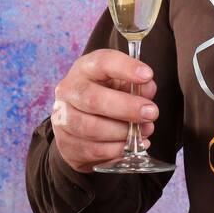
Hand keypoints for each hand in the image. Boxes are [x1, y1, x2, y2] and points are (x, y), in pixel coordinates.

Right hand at [51, 49, 157, 172]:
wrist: (80, 123)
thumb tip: (147, 90)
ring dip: (123, 132)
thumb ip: (137, 85)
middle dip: (126, 108)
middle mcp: (68, 91)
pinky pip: (93, 150)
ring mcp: (62, 120)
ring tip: (144, 131)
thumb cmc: (107, 96)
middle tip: (151, 113)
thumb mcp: (123, 84)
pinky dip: (117, 150)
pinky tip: (132, 145)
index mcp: (84, 69)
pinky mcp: (66, 145)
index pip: (101, 62)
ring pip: (91, 128)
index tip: (147, 75)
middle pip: (93, 99)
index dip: (125, 67)